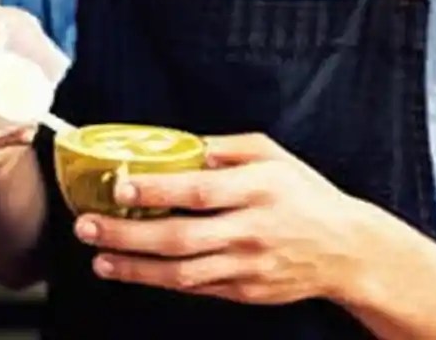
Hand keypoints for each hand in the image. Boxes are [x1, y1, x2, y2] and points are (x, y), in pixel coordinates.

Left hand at [72, 133, 374, 305]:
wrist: (346, 251)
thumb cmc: (305, 195)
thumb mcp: (274, 156)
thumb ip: (227, 147)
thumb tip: (180, 144)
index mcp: (258, 190)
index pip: (200, 191)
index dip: (157, 190)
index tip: (121, 186)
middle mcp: (251, 230)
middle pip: (181, 237)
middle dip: (127, 235)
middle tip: (88, 227)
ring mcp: (247, 267)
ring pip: (181, 273)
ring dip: (134, 268)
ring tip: (99, 259)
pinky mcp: (245, 292)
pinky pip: (196, 287)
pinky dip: (161, 281)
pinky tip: (134, 272)